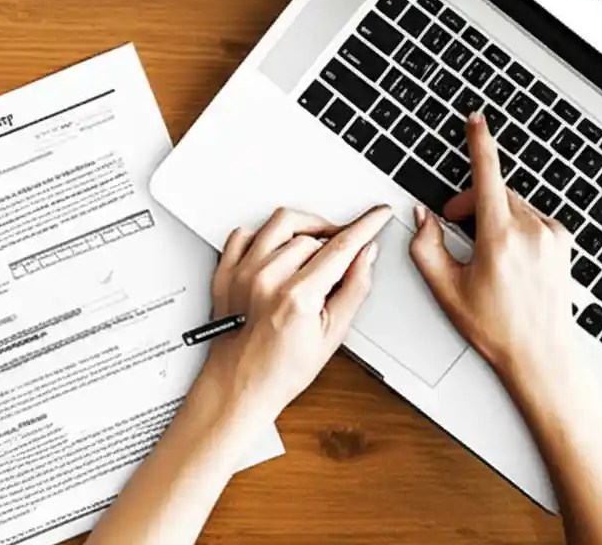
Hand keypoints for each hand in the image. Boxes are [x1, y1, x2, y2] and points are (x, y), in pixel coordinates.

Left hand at [194, 205, 392, 422]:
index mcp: (297, 297)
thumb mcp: (332, 335)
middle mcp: (265, 279)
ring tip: (311, 249)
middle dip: (332, 243)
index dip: (365, 226)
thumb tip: (366, 255)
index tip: (378, 214)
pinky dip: (263, 236)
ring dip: (302, 232)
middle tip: (337, 263)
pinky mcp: (224, 273)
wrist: (239, 386)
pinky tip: (275, 251)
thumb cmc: (281, 370)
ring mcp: (241, 273)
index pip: (341, 247)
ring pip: (280, 224)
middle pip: (312, 235)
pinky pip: (244, 234)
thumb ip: (354, 289)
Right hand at [408, 113, 579, 394]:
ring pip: (514, 205)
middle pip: (495, 193)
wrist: (541, 354)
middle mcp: (531, 230)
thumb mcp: (445, 289)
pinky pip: (532, 219)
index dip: (479, 143)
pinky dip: (516, 228)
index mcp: (500, 237)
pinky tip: (508, 258)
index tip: (476, 120)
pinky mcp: (563, 243)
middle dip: (470, 203)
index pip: (487, 175)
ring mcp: (551, 236)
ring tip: (483, 253)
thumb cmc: (495, 327)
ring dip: (493, 216)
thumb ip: (425, 246)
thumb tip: (422, 217)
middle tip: (454, 227)